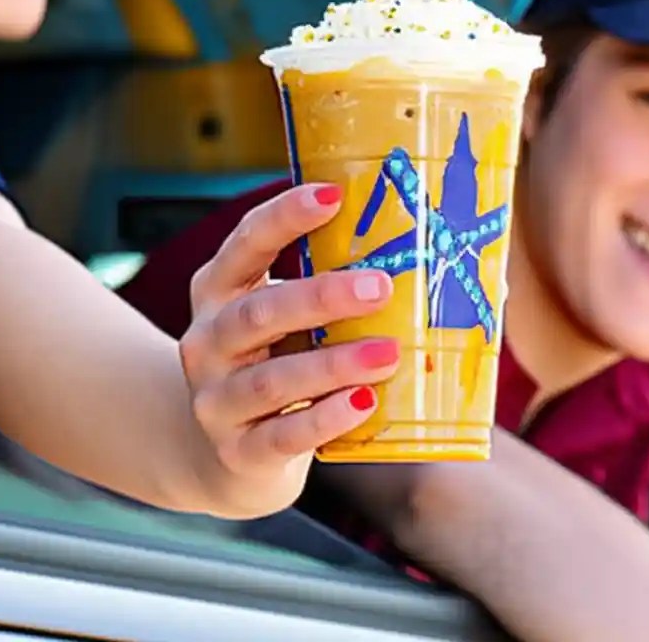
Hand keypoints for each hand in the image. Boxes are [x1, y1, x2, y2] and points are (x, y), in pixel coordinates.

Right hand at [180, 183, 398, 517]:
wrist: (227, 455)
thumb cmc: (276, 366)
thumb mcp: (284, 324)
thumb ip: (330, 295)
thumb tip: (441, 256)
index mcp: (218, 293)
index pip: (244, 244)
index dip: (284, 217)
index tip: (334, 194)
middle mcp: (208, 342)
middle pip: (257, 312)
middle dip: (320, 297)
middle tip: (380, 286)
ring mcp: (215, 400)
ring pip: (271, 379)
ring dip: (333, 364)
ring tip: (389, 354)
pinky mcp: (237, 452)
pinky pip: (282, 435)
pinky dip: (324, 418)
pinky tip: (363, 403)